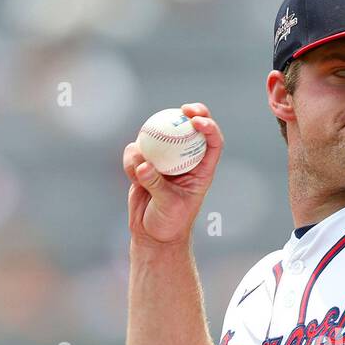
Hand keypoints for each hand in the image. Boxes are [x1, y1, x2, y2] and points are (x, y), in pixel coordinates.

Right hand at [122, 103, 224, 247]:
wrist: (151, 235)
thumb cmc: (169, 224)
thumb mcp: (167, 205)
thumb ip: (156, 184)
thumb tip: (143, 164)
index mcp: (201, 170)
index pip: (212, 143)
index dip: (209, 127)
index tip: (197, 120)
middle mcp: (185, 161)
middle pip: (190, 129)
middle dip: (190, 113)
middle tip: (182, 109)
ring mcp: (164, 160)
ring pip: (159, 137)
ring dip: (149, 142)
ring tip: (140, 163)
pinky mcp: (144, 164)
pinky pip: (136, 151)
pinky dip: (132, 159)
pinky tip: (132, 174)